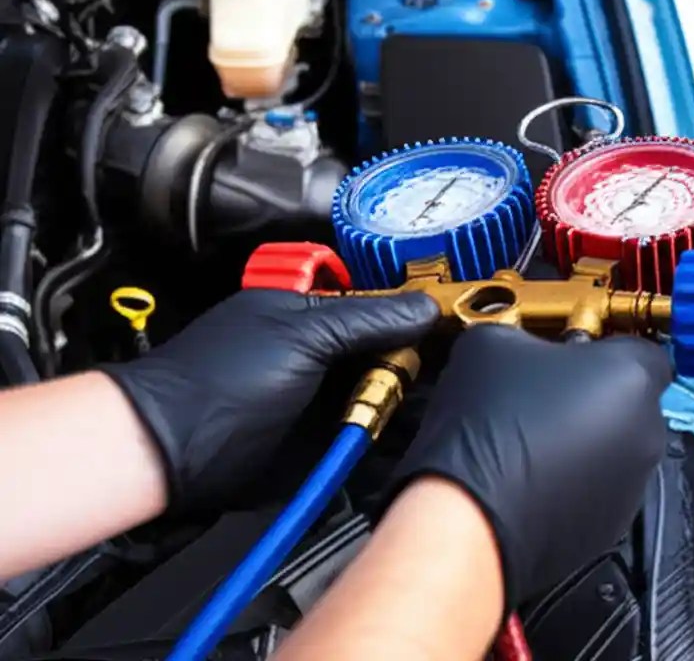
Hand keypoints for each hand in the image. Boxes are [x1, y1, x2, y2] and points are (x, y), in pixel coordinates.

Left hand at [103, 290, 437, 510]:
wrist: (173, 451)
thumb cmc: (215, 380)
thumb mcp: (303, 335)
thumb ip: (368, 319)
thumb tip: (422, 307)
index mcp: (311, 315)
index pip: (382, 310)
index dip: (418, 321)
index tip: (455, 330)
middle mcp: (320, 358)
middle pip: (390, 359)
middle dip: (421, 369)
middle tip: (457, 376)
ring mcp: (321, 405)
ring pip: (384, 403)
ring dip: (411, 410)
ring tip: (448, 412)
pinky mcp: (320, 449)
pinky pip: (368, 446)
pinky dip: (392, 448)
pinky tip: (417, 446)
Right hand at [386, 325, 672, 611]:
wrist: (470, 521)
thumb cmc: (489, 434)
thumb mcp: (493, 344)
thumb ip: (526, 336)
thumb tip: (521, 347)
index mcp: (632, 378)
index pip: (642, 348)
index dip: (603, 347)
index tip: (576, 349)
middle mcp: (646, 432)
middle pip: (628, 400)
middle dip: (591, 395)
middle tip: (541, 392)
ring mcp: (632, 484)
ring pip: (615, 448)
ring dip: (583, 440)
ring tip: (528, 438)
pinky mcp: (611, 525)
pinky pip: (598, 489)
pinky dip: (573, 481)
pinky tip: (529, 475)